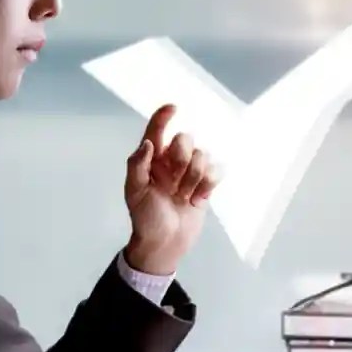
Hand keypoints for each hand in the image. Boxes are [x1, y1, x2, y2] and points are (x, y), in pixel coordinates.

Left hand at [123, 104, 221, 274]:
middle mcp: (172, 161)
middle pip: (186, 139)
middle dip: (183, 158)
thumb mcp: (134, 192)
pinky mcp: (206, 184)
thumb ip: (137, 165)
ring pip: (203, 155)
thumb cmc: (145, 217)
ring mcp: (190, 172)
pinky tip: (198, 198)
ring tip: (184, 195)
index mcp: (152, 159)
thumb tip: (147, 143)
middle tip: (174, 181)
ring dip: (195, 177)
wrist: (165, 244)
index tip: (174, 108)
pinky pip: (217, 170)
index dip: (164, 116)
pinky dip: (209, 183)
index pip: (157, 130)